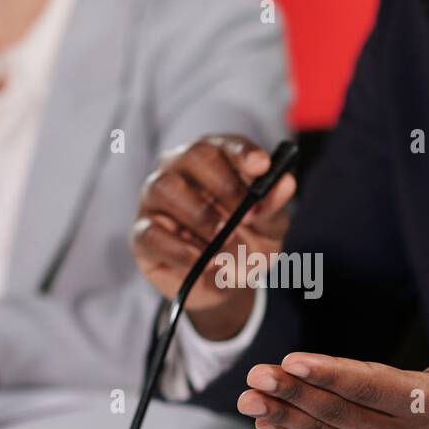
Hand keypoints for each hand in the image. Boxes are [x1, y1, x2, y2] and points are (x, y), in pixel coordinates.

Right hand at [131, 135, 294, 339]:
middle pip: (193, 156)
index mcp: (215, 160)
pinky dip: (179, 248)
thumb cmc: (247, 242)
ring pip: (164, 187)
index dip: (243, 153)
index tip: (262, 167)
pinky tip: (204, 261)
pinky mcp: (142, 233)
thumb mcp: (270, 226)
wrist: (227, 284)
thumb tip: (285, 182)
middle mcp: (180, 170)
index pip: (225, 144)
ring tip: (224, 239)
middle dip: (224, 186)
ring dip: (200, 215)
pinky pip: (150, 232)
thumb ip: (274, 204)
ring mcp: (156, 200)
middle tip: (246, 215)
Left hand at [234, 294, 428, 428]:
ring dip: (282, 412)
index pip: (371, 387)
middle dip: (293, 391)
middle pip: (337, 409)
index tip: (296, 360)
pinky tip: (264, 422)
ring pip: (323, 428)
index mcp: (426, 404)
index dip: (332, 374)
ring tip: (248, 398)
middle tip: (258, 375)